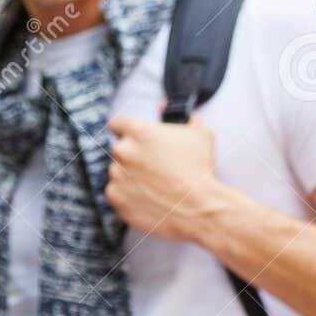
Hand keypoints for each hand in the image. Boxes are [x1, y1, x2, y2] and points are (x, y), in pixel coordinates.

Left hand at [105, 113, 223, 242]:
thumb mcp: (200, 134)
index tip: (132, 138)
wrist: (199, 208)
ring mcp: (117, 175)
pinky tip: (146, 197)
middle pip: (119, 149)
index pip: (117, 124)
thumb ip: (185, 116)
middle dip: (132, 155)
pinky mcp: (115, 198)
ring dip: (129, 175)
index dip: (126, 130)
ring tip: (153, 184)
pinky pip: (115, 192)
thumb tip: (167, 107)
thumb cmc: (200, 170)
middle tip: (151, 166)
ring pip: (117, 171)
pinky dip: (126, 195)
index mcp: (139, 130)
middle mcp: (123, 151)